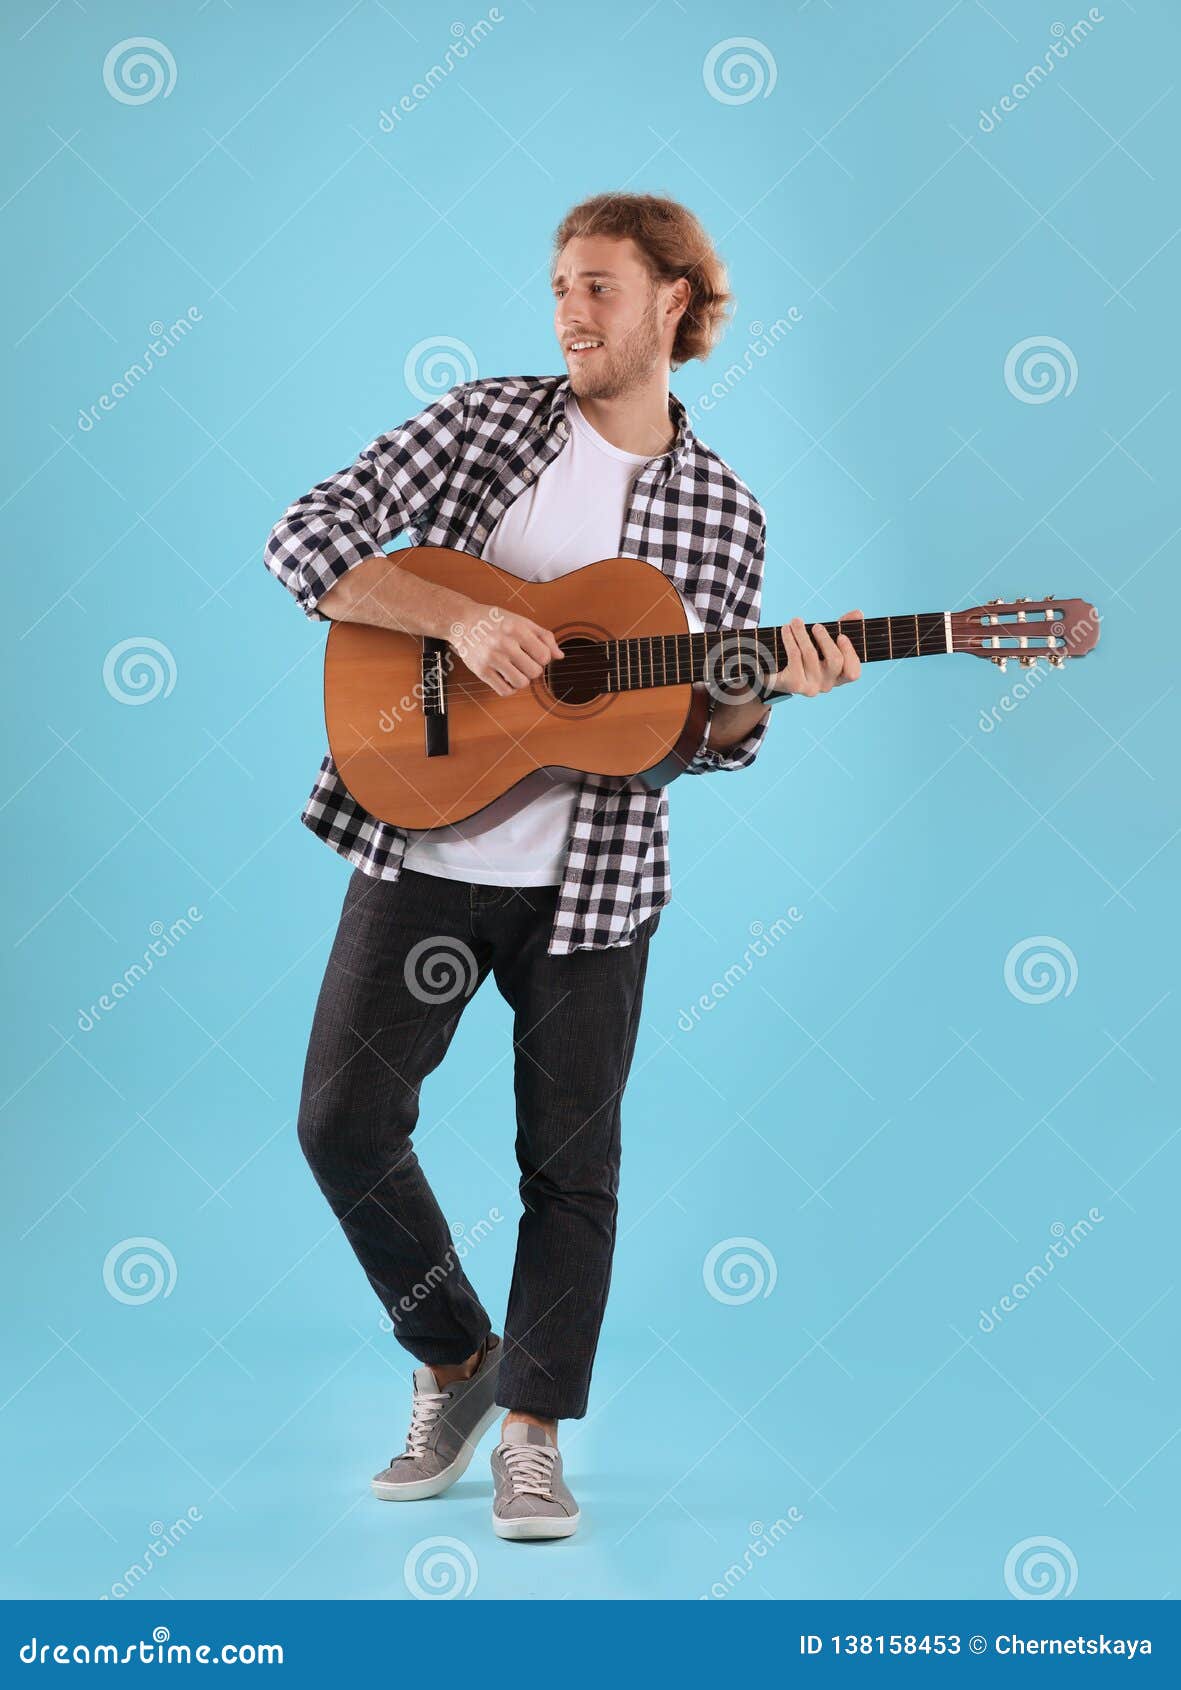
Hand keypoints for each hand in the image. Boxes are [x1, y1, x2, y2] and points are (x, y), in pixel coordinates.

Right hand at [449, 604, 563, 697]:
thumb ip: (544, 637)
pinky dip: (510, 688)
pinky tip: (506, 677)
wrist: (463, 621)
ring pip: (521, 683)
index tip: (534, 654)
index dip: (542, 658)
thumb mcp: (522, 621)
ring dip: (522, 680)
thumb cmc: (495, 621)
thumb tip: (560, 656)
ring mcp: (492, 658)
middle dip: (532, 669)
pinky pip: (504, 691)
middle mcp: (504, 643)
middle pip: (534, 672)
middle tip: (523, 662)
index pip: (544, 656)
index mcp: (517, 629)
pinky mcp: (481, 670)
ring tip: (515, 670)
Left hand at [770, 611, 862, 696]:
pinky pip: (794, 656)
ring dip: (802, 633)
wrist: (772, 674)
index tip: (841, 636)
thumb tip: (858, 612)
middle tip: (816, 626)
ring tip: (795, 621)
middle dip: (825, 639)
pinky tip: (786, 629)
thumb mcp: (823, 641)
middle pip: (835, 661)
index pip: (853, 672)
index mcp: (838, 676)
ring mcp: (810, 687)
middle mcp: (827, 685)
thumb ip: (842, 627)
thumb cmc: (803, 655)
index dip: (850, 653)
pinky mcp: (793, 684)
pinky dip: (790, 639)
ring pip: (811, 655)